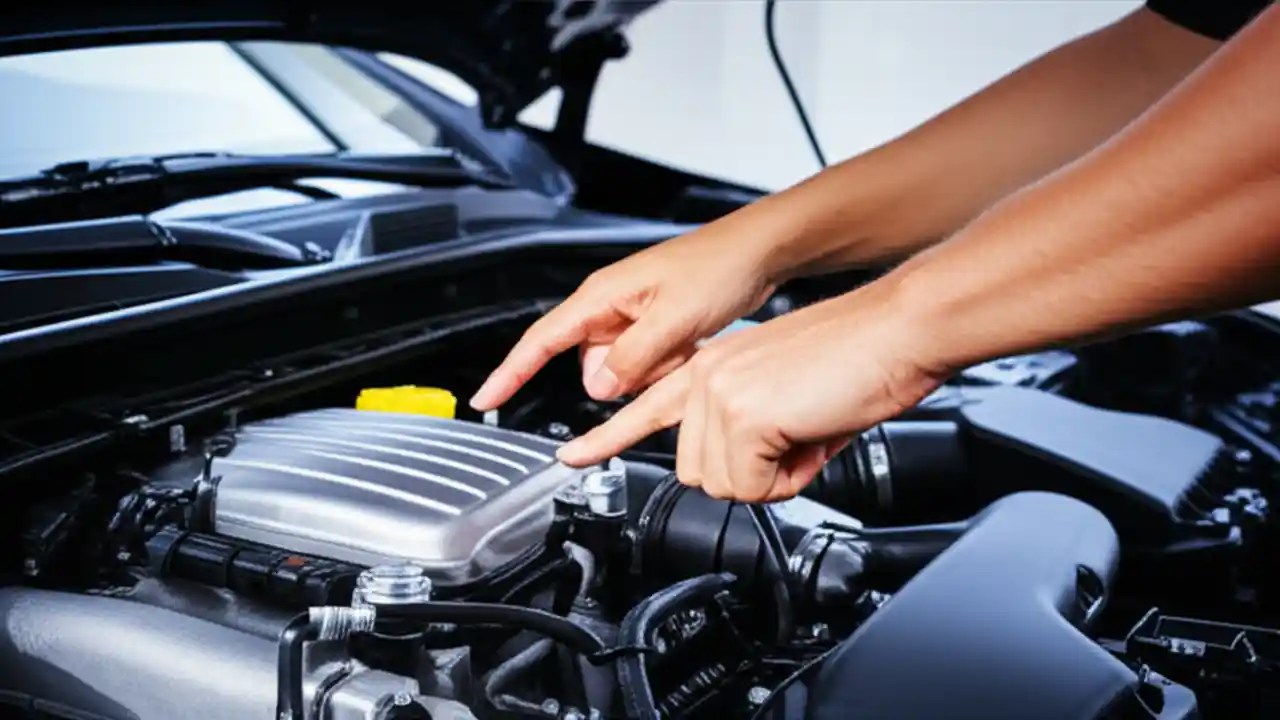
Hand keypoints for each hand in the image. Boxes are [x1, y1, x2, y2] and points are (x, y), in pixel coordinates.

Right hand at [469, 212, 786, 410]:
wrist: (758, 251)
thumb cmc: (719, 267)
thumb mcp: (675, 319)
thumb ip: (632, 357)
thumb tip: (599, 387)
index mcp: (601, 297)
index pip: (540, 341)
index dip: (510, 374)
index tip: (485, 399)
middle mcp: (610, 306)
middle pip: (592, 367)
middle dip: (624, 377)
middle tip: (667, 354)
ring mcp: (632, 316)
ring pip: (622, 370)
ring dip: (652, 372)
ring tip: (686, 346)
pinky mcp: (654, 325)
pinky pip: (648, 363)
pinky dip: (668, 364)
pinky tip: (693, 346)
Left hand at [556, 283, 949, 501]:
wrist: (896, 331)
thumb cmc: (858, 360)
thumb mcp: (789, 397)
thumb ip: (751, 429)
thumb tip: (752, 471)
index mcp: (712, 364)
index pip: (643, 405)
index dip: (604, 438)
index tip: (573, 456)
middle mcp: (705, 373)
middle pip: (697, 473)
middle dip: (751, 473)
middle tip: (796, 438)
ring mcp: (718, 391)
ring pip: (723, 484)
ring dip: (773, 475)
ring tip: (806, 430)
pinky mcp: (742, 411)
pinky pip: (754, 486)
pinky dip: (790, 477)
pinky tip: (811, 435)